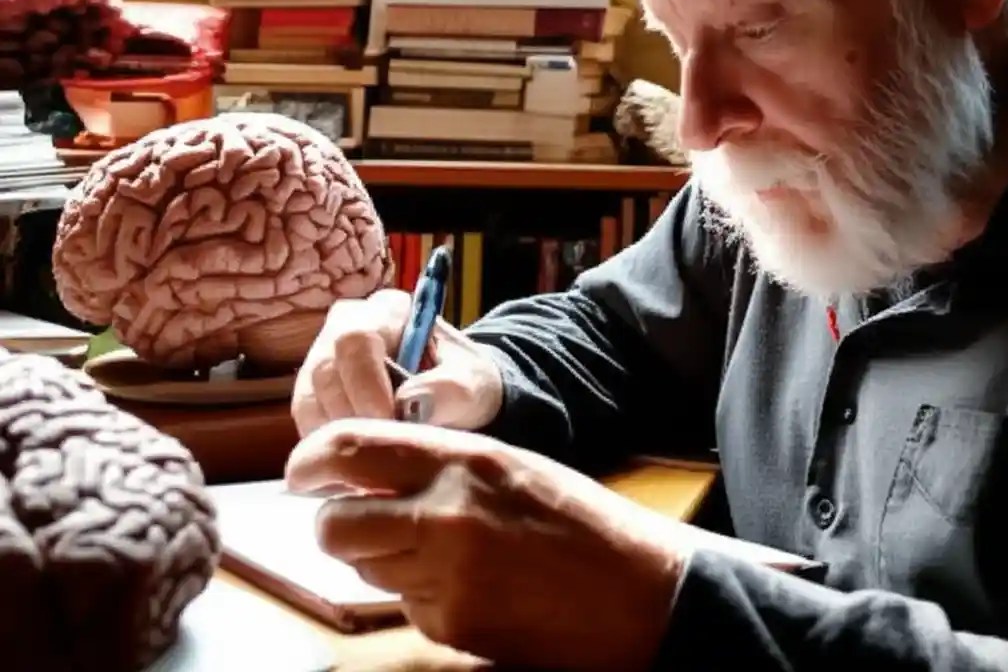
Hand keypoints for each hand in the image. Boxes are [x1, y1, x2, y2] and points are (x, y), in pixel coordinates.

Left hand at [284, 419, 689, 671]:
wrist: (640, 592)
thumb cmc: (578, 523)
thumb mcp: (509, 468)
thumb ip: (437, 466)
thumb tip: (361, 474)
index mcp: (465, 461)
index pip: (350, 447)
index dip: (310, 461)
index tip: (302, 472)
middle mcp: (446, 515)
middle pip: (335, 525)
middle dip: (337, 527)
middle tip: (359, 524)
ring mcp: (447, 576)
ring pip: (363, 569)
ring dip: (380, 561)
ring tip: (439, 554)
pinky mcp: (453, 625)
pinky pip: (404, 607)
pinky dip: (421, 598)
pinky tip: (472, 588)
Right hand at [291, 290, 502, 436]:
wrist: (456, 400)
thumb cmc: (465, 384)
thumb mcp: (475, 385)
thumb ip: (451, 390)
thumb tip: (409, 402)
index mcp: (387, 311)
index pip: (356, 340)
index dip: (365, 385)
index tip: (388, 422)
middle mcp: (346, 325)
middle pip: (325, 370)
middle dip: (352, 416)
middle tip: (382, 447)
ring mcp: (324, 357)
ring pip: (309, 399)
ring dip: (337, 434)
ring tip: (375, 456)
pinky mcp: (314, 393)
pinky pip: (306, 421)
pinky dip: (327, 446)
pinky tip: (358, 461)